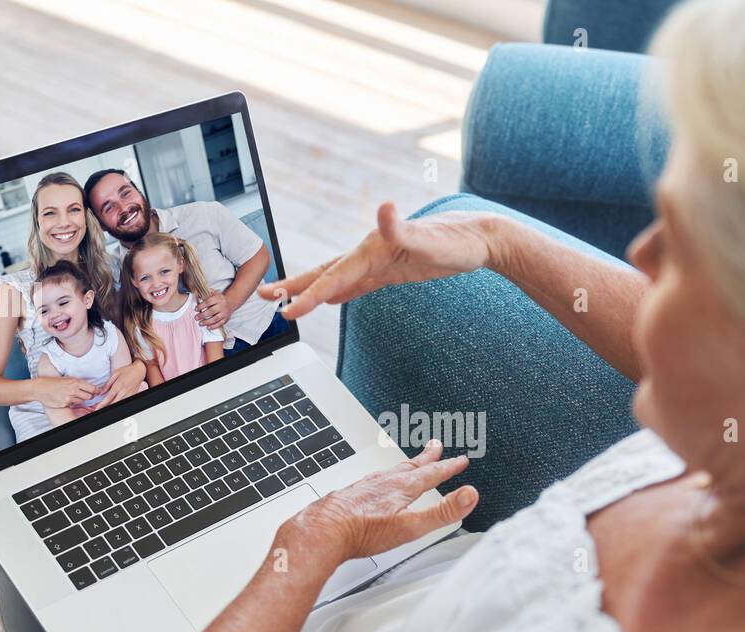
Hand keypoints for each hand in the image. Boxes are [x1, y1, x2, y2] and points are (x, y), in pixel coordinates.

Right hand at [38, 376, 97, 408]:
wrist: (39, 388)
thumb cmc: (53, 382)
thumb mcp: (67, 378)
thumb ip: (78, 383)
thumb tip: (90, 387)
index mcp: (75, 382)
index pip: (93, 388)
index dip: (96, 390)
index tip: (96, 391)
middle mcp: (73, 390)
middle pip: (90, 396)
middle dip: (89, 396)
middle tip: (84, 394)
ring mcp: (69, 398)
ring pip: (82, 401)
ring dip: (79, 399)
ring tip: (72, 395)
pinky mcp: (64, 404)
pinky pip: (72, 405)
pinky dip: (70, 403)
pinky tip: (64, 398)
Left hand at [96, 360, 145, 408]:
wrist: (139, 370)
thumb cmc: (127, 370)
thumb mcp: (115, 374)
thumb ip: (107, 384)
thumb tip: (101, 392)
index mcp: (118, 385)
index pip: (108, 397)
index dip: (102, 404)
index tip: (97, 408)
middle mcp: (124, 391)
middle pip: (113, 403)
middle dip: (105, 407)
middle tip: (99, 409)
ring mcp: (129, 394)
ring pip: (119, 403)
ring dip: (111, 406)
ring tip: (105, 407)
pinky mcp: (132, 395)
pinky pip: (124, 401)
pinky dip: (118, 403)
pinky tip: (114, 403)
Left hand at [195, 290, 231, 329]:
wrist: (230, 302)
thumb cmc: (219, 299)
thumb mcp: (214, 293)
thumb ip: (207, 294)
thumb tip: (199, 295)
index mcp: (218, 299)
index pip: (208, 302)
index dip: (201, 306)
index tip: (196, 309)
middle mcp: (222, 306)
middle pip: (211, 311)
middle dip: (202, 315)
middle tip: (196, 318)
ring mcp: (225, 313)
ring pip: (215, 319)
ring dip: (207, 322)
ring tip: (200, 323)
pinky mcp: (226, 318)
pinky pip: (220, 323)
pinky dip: (214, 326)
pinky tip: (208, 327)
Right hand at [257, 202, 497, 318]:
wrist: (479, 238)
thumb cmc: (455, 241)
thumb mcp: (429, 240)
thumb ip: (401, 227)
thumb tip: (383, 207)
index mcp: (373, 248)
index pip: (334, 276)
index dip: (309, 295)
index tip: (287, 310)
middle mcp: (371, 252)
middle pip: (326, 272)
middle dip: (296, 287)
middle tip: (265, 296)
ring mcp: (380, 260)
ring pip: (337, 277)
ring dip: (312, 288)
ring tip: (287, 299)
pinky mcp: (391, 269)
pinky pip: (359, 283)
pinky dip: (341, 291)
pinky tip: (333, 299)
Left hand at [282, 440, 477, 562]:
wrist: (322, 532)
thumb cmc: (363, 531)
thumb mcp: (411, 526)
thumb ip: (442, 512)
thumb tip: (470, 495)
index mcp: (402, 489)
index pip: (432, 474)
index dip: (448, 467)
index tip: (461, 460)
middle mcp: (384, 483)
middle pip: (411, 466)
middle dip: (427, 457)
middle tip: (436, 445)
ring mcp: (365, 487)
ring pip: (390, 472)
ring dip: (405, 466)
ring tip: (409, 464)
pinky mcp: (349, 496)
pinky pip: (372, 480)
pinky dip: (382, 478)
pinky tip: (376, 485)